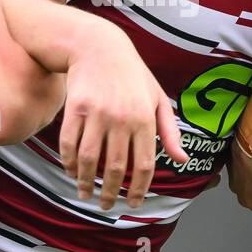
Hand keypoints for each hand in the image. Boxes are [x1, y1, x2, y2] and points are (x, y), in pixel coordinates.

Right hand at [59, 21, 187, 210]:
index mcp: (145, 119)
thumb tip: (182, 161)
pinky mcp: (75, 108)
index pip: (145, 164)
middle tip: (107, 206)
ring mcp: (97, 113)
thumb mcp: (158, 98)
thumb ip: (170, 131)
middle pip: (116, 167)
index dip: (139, 189)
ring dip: (86, 182)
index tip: (133, 204)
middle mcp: (122, 118)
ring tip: (86, 194)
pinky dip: (69, 162)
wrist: (99, 46)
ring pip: (90, 159)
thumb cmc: (133, 75)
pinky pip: (69, 143)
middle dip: (111, 192)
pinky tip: (72, 172)